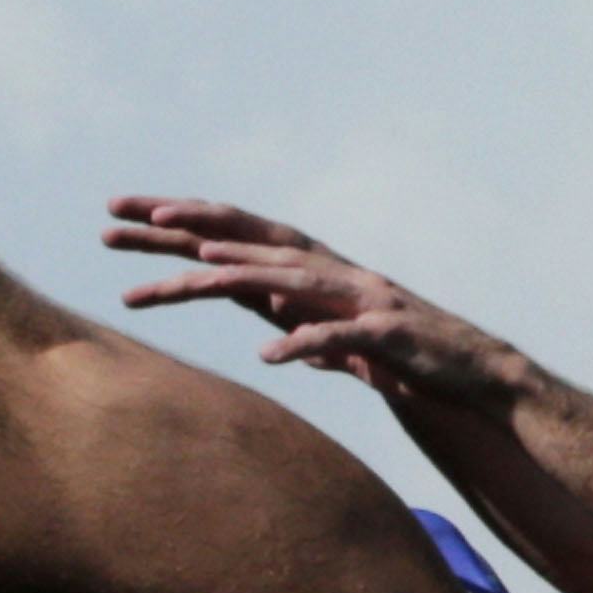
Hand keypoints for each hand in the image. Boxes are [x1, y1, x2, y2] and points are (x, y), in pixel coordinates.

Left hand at [102, 197, 518, 403]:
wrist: (474, 375)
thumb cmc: (403, 357)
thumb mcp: (337, 343)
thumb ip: (302, 331)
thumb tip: (273, 330)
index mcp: (309, 273)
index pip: (230, 237)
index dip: (175, 224)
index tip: (117, 217)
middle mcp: (330, 273)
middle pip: (245, 240)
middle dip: (182, 226)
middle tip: (117, 220)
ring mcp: (359, 299)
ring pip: (290, 278)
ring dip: (243, 269)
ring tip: (197, 266)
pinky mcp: (387, 334)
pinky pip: (339, 340)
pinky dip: (307, 344)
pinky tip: (272, 357)